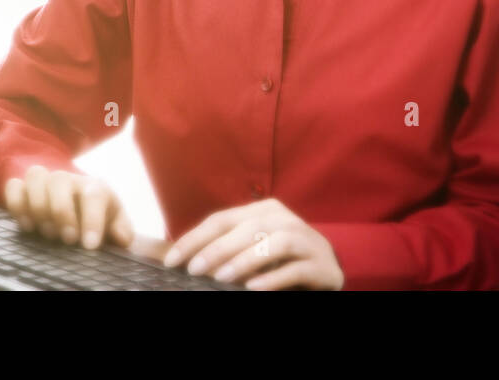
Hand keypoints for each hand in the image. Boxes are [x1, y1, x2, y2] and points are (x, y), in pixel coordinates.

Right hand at [3, 165, 133, 250]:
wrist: (77, 200)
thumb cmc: (97, 213)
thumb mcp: (114, 220)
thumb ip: (121, 229)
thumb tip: (123, 238)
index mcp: (94, 186)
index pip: (93, 195)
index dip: (92, 220)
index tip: (90, 245)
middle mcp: (69, 179)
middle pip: (60, 180)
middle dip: (62, 212)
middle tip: (68, 239)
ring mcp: (45, 181)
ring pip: (36, 176)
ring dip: (38, 206)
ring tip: (47, 232)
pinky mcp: (24, 188)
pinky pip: (13, 185)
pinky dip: (16, 204)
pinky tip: (27, 224)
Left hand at [161, 197, 343, 290]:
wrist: (326, 266)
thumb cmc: (279, 258)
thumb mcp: (251, 246)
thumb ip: (225, 248)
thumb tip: (181, 259)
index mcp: (264, 210)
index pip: (223, 219)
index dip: (195, 238)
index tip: (172, 261)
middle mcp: (286, 219)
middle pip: (248, 227)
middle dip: (217, 249)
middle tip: (194, 270)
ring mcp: (306, 240)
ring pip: (274, 242)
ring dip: (245, 260)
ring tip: (221, 279)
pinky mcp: (320, 264)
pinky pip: (295, 268)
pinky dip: (272, 278)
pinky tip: (253, 289)